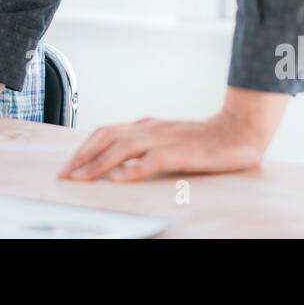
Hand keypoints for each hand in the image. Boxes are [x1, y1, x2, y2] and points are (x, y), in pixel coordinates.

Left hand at [58, 88, 288, 181]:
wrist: (238, 131)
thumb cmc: (204, 138)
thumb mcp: (168, 136)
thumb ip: (145, 143)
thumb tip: (120, 158)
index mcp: (146, 125)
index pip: (106, 132)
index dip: (84, 148)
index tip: (68, 166)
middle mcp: (149, 128)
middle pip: (106, 136)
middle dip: (81, 156)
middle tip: (64, 174)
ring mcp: (163, 139)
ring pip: (121, 147)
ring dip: (97, 163)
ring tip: (80, 178)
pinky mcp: (179, 152)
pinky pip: (151, 161)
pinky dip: (133, 169)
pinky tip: (119, 179)